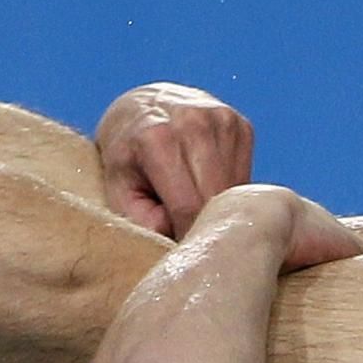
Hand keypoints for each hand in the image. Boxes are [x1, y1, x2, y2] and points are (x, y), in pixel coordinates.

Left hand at [94, 83, 254, 237]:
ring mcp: (222, 120)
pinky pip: (245, 176)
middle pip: (215, 198)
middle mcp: (193, 122)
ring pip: (235, 190)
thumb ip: (141, 220)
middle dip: (206, 226)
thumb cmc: (127, 157)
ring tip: (197, 214)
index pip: (187, 207)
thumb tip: (176, 236)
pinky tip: (209, 190)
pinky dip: (231, 192)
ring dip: (221, 209)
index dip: (187, 239)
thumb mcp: (118, 191)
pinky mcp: (241, 124)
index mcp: (157, 139)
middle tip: (194, 243)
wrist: (143, 105)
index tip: (184, 257)